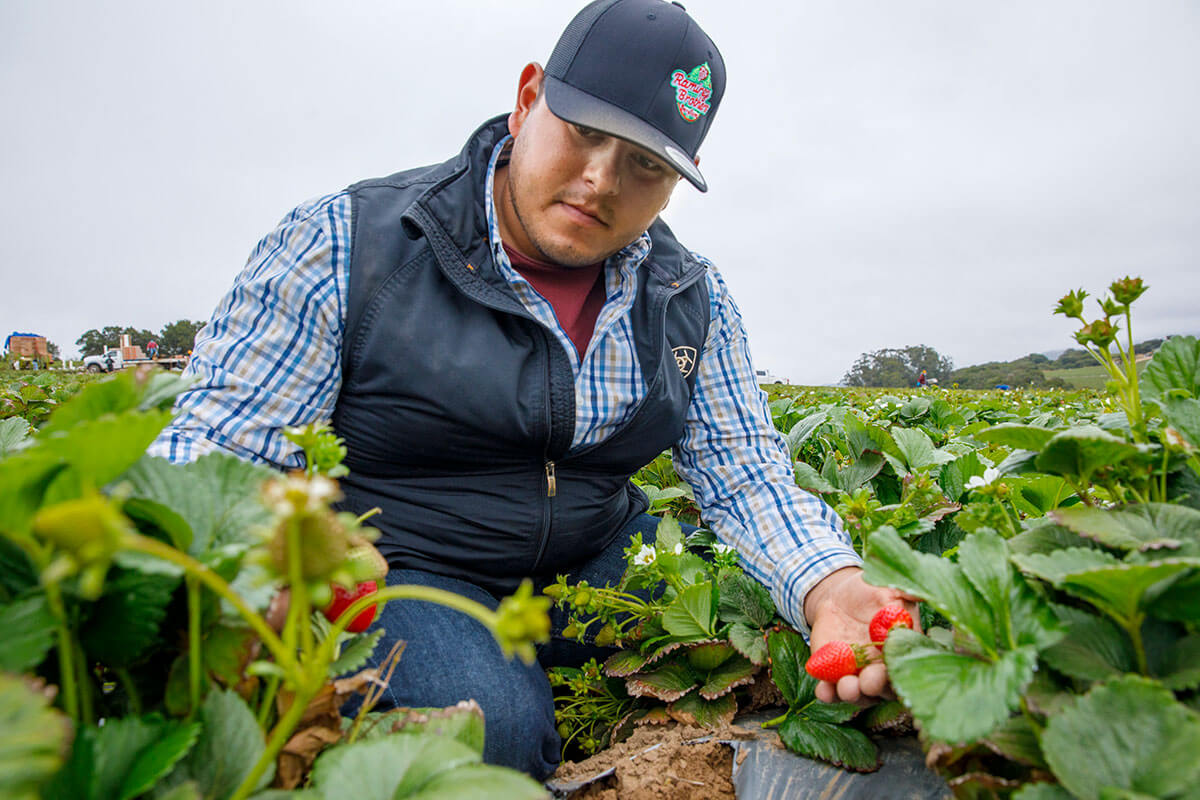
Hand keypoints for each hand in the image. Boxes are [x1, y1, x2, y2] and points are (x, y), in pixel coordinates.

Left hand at [802, 566, 918, 704]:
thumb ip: (908, 592)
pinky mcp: (835, 675)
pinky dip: (828, 693)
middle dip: (877, 687)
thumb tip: (922, 591)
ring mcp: (859, 675)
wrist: (838, 596)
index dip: (903, 673)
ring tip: (846, 687)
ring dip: (853, 695)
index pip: (909, 668)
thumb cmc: (870, 590)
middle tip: (869, 681)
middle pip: (886, 688)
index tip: (894, 671)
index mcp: (903, 650)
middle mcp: (884, 669)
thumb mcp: (889, 586)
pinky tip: (823, 691)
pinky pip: (832, 690)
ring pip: (860, 695)